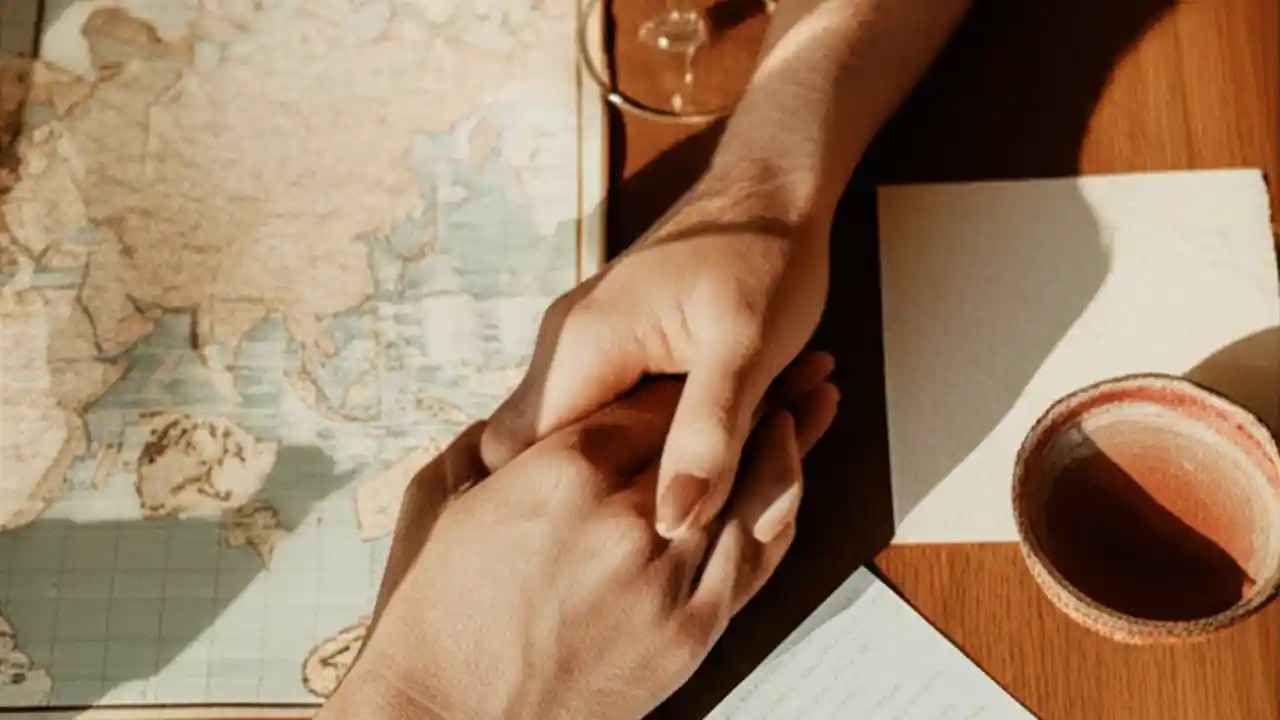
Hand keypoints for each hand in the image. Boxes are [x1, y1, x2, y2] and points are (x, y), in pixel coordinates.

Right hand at [321, 366, 837, 719]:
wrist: (444, 718)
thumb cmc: (432, 617)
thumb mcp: (438, 503)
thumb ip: (485, 446)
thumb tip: (517, 418)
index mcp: (559, 473)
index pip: (644, 404)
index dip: (677, 381)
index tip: (694, 365)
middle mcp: (622, 518)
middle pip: (700, 439)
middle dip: (742, 397)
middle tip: (784, 366)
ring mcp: (662, 578)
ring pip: (746, 490)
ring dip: (781, 441)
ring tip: (809, 403)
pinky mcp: (689, 634)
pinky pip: (755, 558)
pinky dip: (779, 512)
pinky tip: (788, 483)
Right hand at [482, 175, 829, 537]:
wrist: (774, 190)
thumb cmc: (763, 255)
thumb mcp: (747, 349)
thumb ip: (707, 434)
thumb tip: (673, 523)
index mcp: (581, 346)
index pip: (519, 455)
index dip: (558, 508)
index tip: (620, 538)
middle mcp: (565, 348)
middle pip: (547, 455)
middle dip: (609, 494)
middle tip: (684, 508)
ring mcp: (585, 348)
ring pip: (581, 439)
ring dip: (640, 466)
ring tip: (713, 471)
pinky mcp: (612, 351)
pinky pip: (611, 415)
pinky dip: (656, 439)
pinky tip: (711, 444)